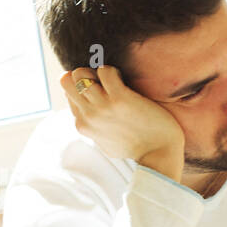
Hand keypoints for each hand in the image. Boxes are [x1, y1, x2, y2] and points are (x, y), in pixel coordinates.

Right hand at [61, 66, 185, 181]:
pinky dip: (112, 71)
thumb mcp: (106, 143)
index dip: (83, 87)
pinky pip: (105, 71)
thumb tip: (86, 120)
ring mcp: (102, 107)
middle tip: (102, 82)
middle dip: (83, 75)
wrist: (159, 155)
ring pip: (81, 74)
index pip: (68, 93)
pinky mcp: (120, 99)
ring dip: (98, 72)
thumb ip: (94, 130)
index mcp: (83, 125)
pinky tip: (123, 81)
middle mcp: (88, 116)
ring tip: (115, 82)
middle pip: (67, 80)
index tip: (100, 91)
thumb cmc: (137, 148)